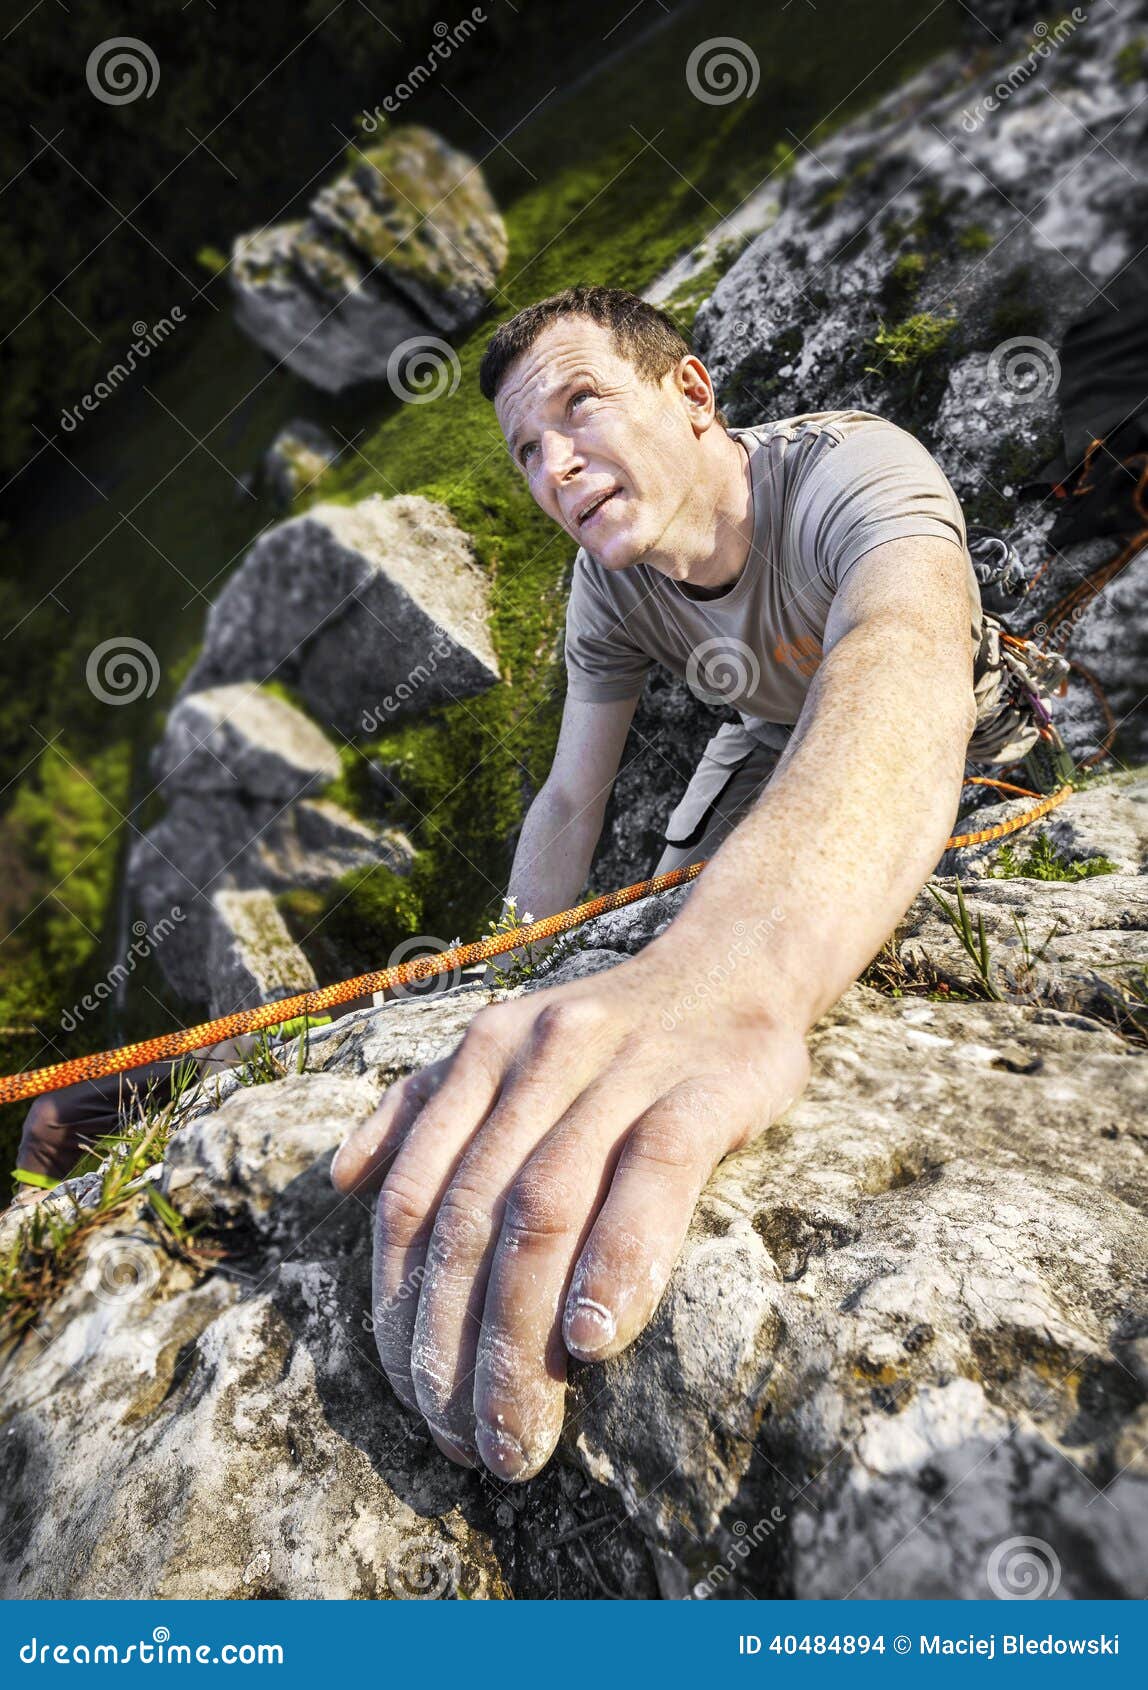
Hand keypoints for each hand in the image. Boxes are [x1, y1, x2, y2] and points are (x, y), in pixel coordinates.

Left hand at [330, 939, 809, 1480]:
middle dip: (455, 1349)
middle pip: (470, 1220)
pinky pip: (649, 1181)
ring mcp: (618, 1069)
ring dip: (520, 1340)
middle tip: (468, 1446)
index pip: (411, 1199)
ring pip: (543, 1212)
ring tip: (521, 1436)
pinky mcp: (701, 1088)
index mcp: (479, 1054)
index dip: (399, 1311)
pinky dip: (615, 1262)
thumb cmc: (617, 1030)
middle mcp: (534, 1056)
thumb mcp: (505, 1044)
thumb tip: (343, 1179)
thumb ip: (423, 1105)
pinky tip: (596, 1341)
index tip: (415, 1402)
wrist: (737, 963)